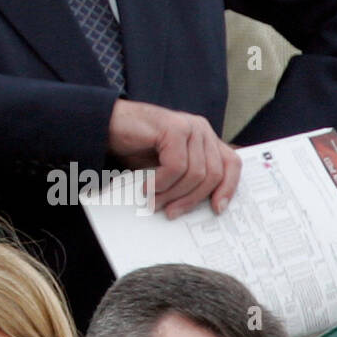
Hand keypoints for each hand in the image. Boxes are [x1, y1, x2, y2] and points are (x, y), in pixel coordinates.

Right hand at [107, 99, 240, 218]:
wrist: (104, 124)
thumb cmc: (134, 145)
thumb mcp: (167, 164)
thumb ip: (188, 176)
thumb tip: (203, 205)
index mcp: (204, 137)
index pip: (232, 163)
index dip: (229, 188)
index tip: (217, 209)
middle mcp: (201, 128)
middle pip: (213, 174)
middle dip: (191, 199)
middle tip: (172, 212)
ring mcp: (189, 126)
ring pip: (195, 173)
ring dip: (173, 193)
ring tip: (155, 202)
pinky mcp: (173, 128)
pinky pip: (176, 166)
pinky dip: (162, 182)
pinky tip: (147, 187)